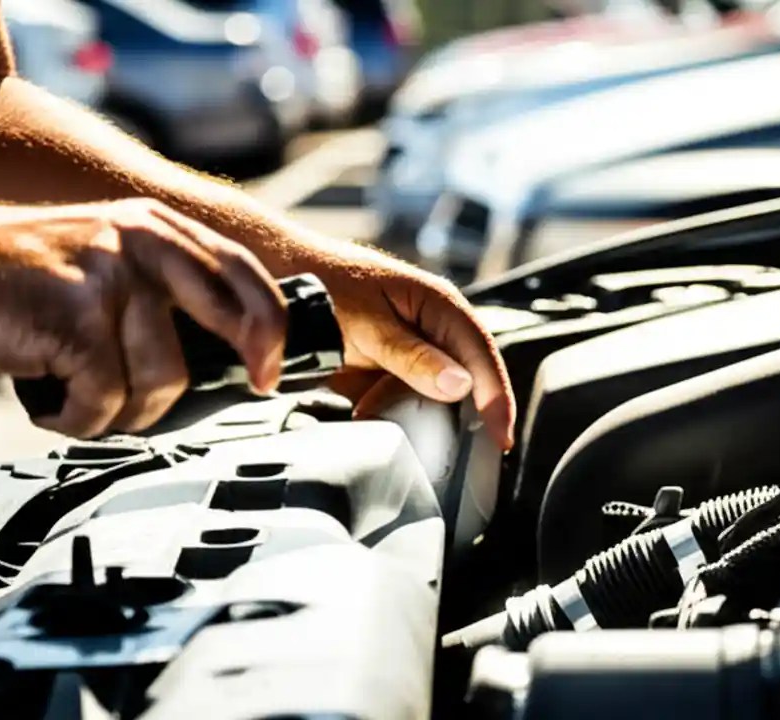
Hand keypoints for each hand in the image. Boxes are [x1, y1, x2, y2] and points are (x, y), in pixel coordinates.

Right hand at [0, 198, 286, 437]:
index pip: (242, 271)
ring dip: (125, 409)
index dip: (273, 323)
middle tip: (253, 388)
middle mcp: (142, 243)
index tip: (274, 368)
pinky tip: (51, 401)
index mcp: (158, 227)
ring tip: (82, 393)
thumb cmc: (27, 282)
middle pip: (233, 317)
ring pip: (164, 380)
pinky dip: (76, 419)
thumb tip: (229, 354)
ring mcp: (111, 279)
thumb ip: (164, 289)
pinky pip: (106, 400)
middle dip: (253, 360)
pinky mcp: (76, 319)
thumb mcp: (109, 261)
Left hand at [300, 241, 514, 449]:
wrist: (280, 280)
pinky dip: (392, 412)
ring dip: (419, 416)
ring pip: (433, 394)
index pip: (482, 355)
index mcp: (439, 305)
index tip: (500, 437)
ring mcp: (411, 348)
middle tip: (463, 452)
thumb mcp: (369, 325)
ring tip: (398, 428)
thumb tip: (460, 385)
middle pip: (465, 379)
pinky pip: (403, 398)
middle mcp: (432, 326)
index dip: (496, 398)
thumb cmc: (323, 286)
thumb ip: (413, 356)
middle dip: (461, 415)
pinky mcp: (388, 367)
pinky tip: (374, 417)